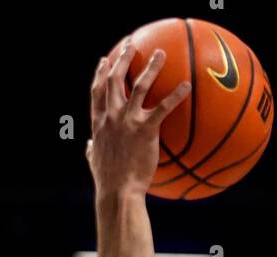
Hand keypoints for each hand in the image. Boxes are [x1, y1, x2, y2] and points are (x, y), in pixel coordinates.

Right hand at [87, 41, 190, 197]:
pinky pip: (163, 108)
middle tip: (129, 45)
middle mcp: (111, 116)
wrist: (117, 192)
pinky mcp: (145, 129)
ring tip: (159, 53)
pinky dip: (176, 95)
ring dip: (150, 67)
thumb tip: (89, 146)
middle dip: (122, 59)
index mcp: (99, 123)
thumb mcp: (94, 161)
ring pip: (139, 85)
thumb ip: (92, 150)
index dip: (100, 73)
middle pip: (115, 79)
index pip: (97, 91)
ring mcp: (127, 120)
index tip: (104, 60)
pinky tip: (187, 86)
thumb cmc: (108, 182)